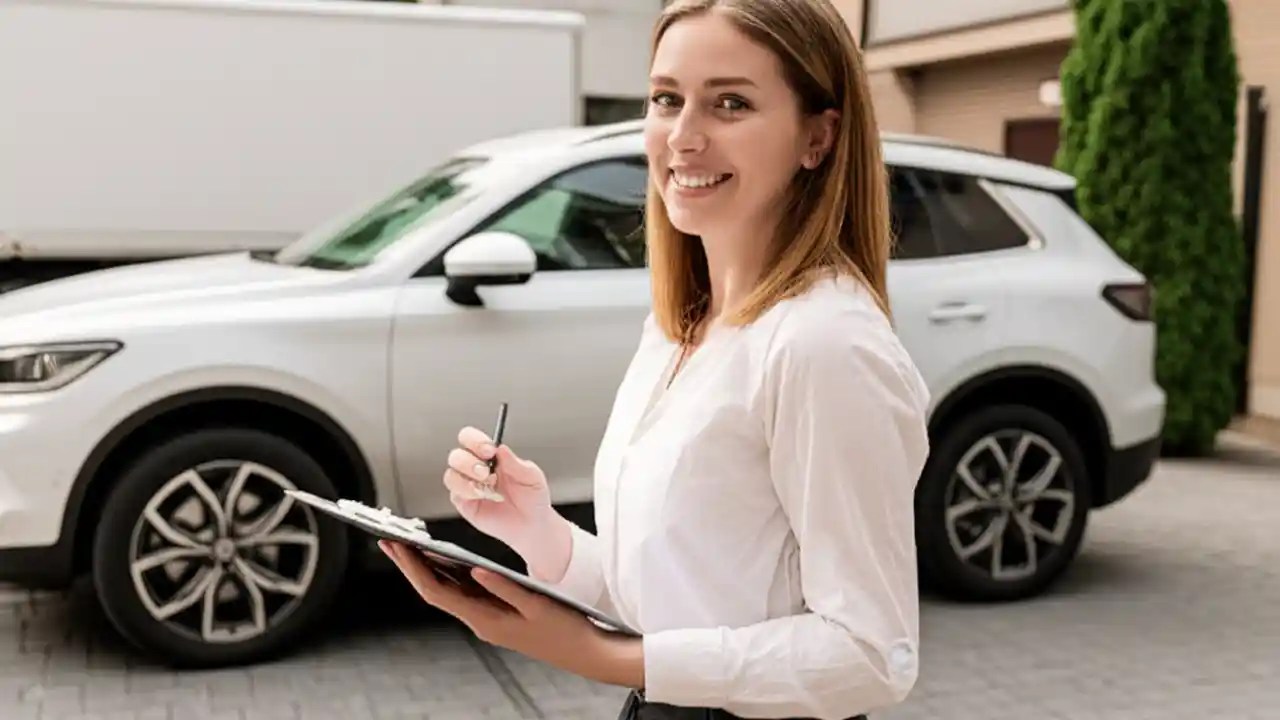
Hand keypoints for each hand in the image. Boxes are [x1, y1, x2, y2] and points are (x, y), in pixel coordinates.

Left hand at [380, 539, 643, 687]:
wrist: (583, 652)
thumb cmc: (564, 628)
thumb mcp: (537, 603)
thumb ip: (505, 586)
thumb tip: (475, 568)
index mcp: (485, 620)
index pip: (437, 592)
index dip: (413, 568)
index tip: (396, 546)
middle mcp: (479, 621)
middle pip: (435, 590)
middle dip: (410, 565)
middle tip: (387, 541)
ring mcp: (486, 619)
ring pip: (447, 592)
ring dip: (426, 569)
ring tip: (407, 544)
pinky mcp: (494, 614)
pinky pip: (464, 593)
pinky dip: (449, 574)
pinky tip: (442, 558)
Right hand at [443, 426, 571, 581]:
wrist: (532, 524)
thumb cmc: (532, 498)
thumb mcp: (531, 476)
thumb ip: (516, 462)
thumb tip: (501, 448)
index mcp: (490, 456)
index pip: (471, 439)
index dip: (475, 441)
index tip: (489, 449)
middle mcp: (476, 468)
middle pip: (456, 455)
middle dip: (469, 461)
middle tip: (486, 471)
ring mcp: (468, 486)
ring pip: (451, 474)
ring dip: (467, 478)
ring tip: (486, 486)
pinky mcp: (464, 503)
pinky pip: (455, 493)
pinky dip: (466, 492)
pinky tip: (481, 495)